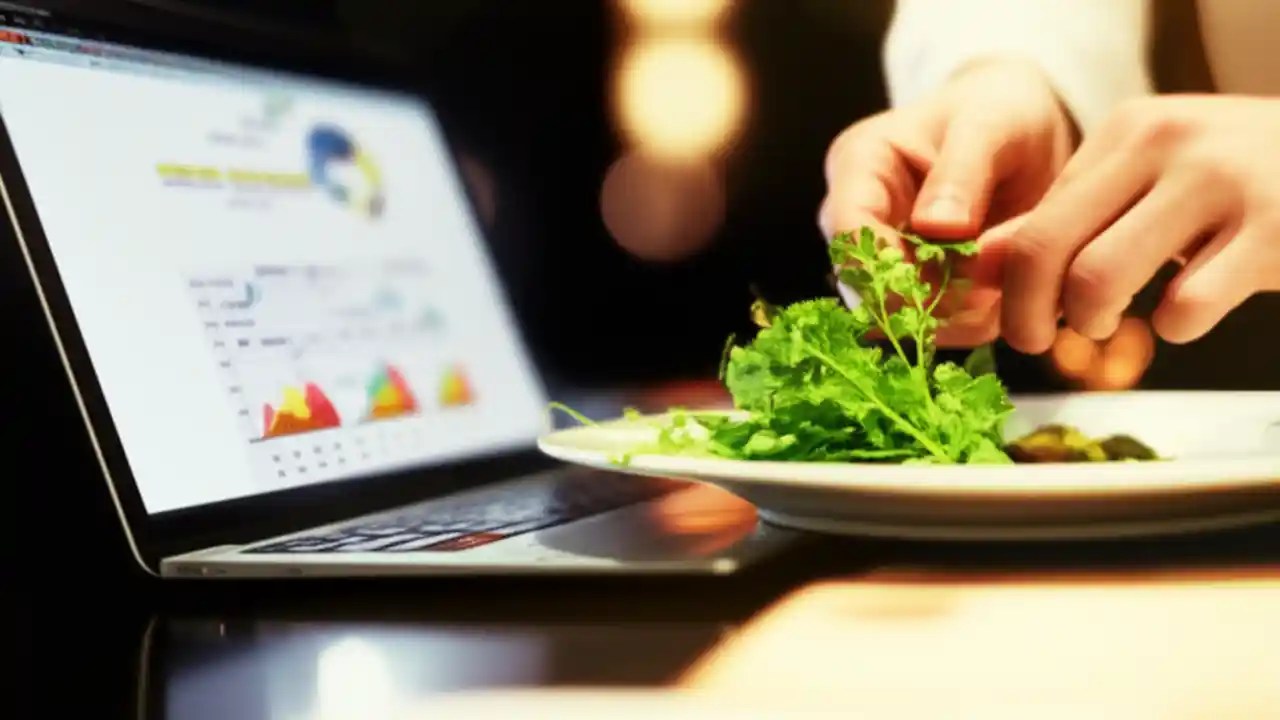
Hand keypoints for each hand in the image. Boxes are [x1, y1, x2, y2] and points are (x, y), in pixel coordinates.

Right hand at [820, 57, 1076, 345]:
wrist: (1019, 128)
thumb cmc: (999, 112)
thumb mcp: (990, 124)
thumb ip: (962, 172)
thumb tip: (938, 228)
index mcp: (859, 165)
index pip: (846, 232)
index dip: (886, 270)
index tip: (943, 285)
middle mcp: (855, 217)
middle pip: (865, 286)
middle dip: (927, 301)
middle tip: (990, 291)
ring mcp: (880, 256)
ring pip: (897, 317)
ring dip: (954, 317)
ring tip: (1006, 285)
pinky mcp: (909, 285)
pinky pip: (931, 326)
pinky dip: (970, 322)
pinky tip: (1002, 294)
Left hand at [986, 95, 1279, 352]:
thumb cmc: (1238, 184)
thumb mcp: (1151, 181)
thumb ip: (1073, 219)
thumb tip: (983, 267)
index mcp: (1126, 131)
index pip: (1032, 220)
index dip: (1011, 286)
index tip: (1020, 321)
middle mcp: (1165, 143)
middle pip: (1047, 249)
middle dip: (1029, 315)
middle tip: (1041, 342)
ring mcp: (1221, 182)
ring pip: (1099, 279)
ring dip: (1092, 322)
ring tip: (1111, 324)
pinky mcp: (1274, 227)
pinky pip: (1186, 307)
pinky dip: (1176, 328)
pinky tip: (1190, 313)